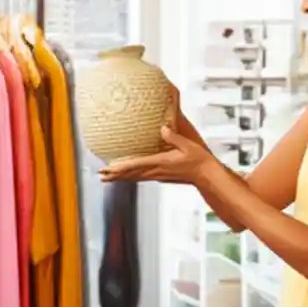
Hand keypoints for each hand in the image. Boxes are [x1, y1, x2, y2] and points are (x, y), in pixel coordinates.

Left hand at [99, 124, 219, 184]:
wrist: (206, 175)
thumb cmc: (198, 160)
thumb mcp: (188, 145)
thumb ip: (174, 137)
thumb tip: (163, 128)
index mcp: (161, 163)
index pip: (137, 165)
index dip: (122, 167)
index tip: (109, 168)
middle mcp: (157, 171)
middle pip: (132, 174)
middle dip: (116, 175)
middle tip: (101, 175)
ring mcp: (158, 175)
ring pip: (135, 177)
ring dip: (121, 177)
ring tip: (108, 178)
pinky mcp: (161, 176)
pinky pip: (142, 176)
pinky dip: (131, 176)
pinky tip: (126, 175)